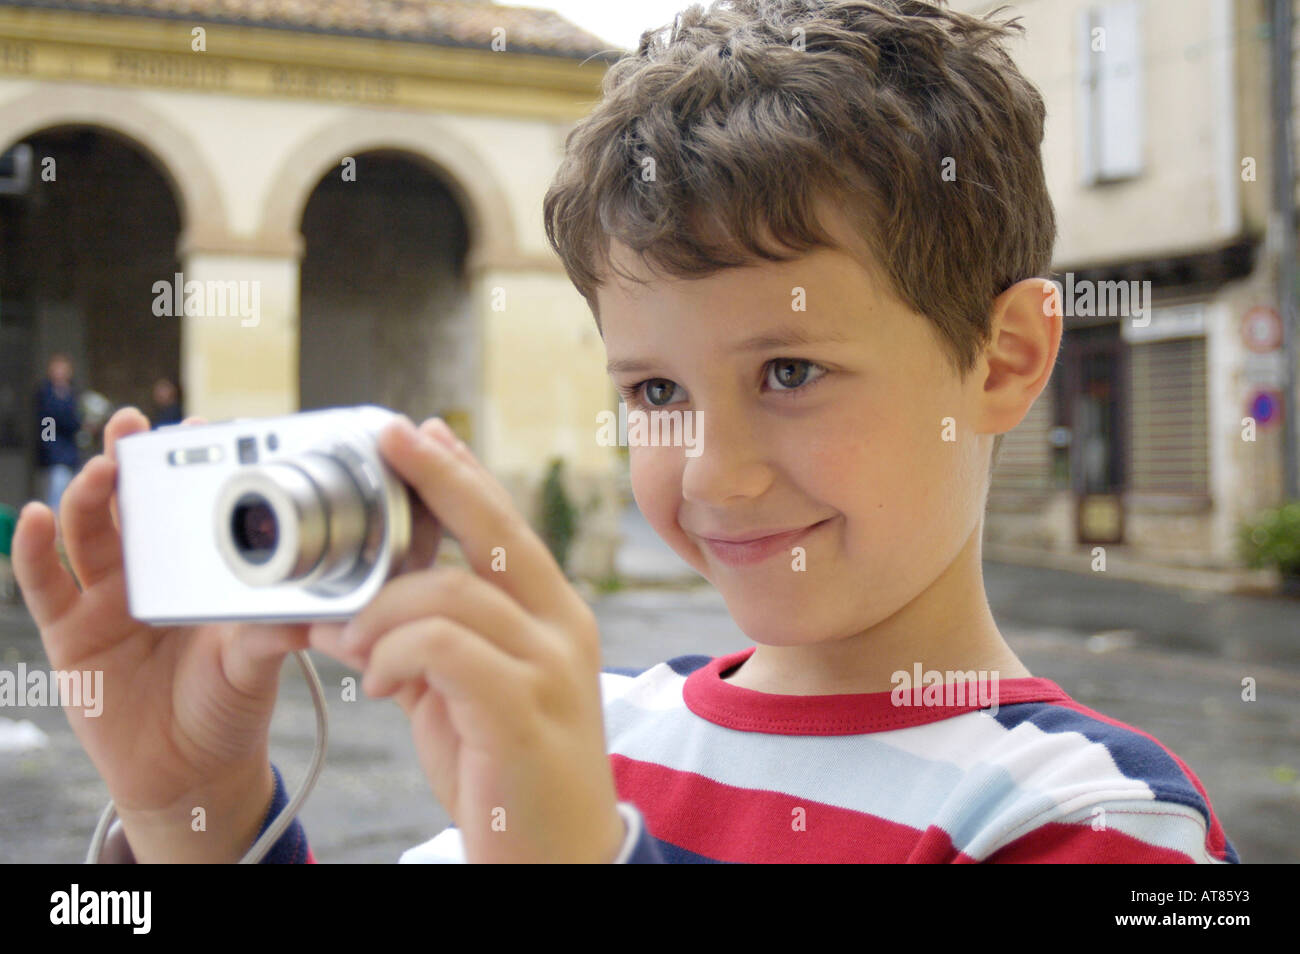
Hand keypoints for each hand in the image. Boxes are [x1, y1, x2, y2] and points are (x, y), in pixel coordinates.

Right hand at [12, 408, 338, 860]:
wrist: (192, 772)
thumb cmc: (230, 706)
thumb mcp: (255, 664)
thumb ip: (270, 634)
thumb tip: (306, 614)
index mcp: (198, 570)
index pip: (189, 505)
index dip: (189, 466)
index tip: (200, 427)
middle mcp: (151, 574)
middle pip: (131, 505)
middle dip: (128, 462)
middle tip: (135, 431)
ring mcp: (106, 600)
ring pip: (88, 533)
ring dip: (88, 497)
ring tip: (99, 472)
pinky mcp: (70, 633)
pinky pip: (45, 585)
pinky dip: (33, 550)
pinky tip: (34, 519)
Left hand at [310, 416, 625, 863]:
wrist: (557, 861)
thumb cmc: (510, 775)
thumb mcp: (471, 694)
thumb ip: (438, 643)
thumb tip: (373, 608)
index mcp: (554, 616)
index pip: (505, 528)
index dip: (461, 476)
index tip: (421, 433)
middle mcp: (562, 628)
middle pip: (495, 531)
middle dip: (438, 477)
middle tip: (388, 440)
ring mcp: (550, 667)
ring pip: (453, 592)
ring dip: (383, 608)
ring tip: (345, 635)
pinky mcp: (524, 711)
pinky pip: (446, 649)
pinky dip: (396, 653)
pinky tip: (379, 679)